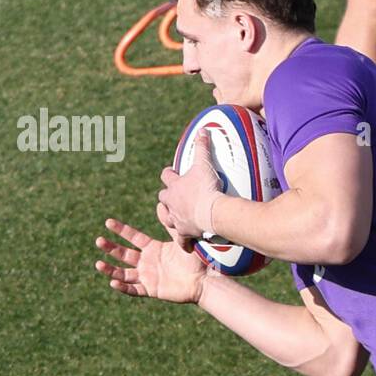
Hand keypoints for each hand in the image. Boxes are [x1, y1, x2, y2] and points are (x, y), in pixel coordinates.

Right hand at [94, 206, 207, 303]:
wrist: (205, 280)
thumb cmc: (197, 260)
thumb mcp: (181, 239)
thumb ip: (170, 224)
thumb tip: (162, 204)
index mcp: (154, 249)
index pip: (133, 238)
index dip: (120, 230)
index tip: (108, 222)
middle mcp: (148, 262)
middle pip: (124, 254)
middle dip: (110, 248)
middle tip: (98, 240)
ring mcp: (148, 276)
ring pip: (123, 273)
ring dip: (110, 269)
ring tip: (98, 264)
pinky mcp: (151, 290)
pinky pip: (134, 289)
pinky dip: (123, 287)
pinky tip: (113, 282)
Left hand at [158, 129, 223, 248]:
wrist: (211, 212)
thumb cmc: (207, 187)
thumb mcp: (205, 163)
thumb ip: (203, 146)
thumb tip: (202, 130)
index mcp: (175, 186)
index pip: (167, 176)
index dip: (169, 173)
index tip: (172, 172)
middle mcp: (172, 203)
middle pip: (163, 198)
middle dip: (167, 197)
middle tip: (174, 196)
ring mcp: (177, 219)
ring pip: (168, 218)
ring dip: (171, 217)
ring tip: (175, 217)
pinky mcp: (184, 233)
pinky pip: (181, 239)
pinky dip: (184, 242)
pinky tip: (186, 246)